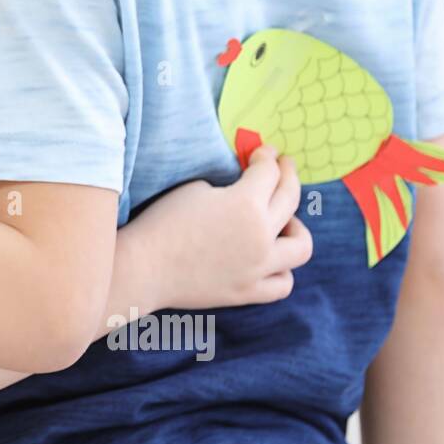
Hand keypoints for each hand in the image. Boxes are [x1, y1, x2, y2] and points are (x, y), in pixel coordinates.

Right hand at [122, 146, 312, 311]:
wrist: (142, 268)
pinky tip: (270, 258)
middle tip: (283, 167)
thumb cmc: (161, 223)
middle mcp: (260, 235)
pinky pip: (283, 283)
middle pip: (290, 198)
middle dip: (288, 175)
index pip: (268, 171)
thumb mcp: (194, 189)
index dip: (266, 156)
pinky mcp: (248, 291)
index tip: (263, 152)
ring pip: (301, 246)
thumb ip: (227, 186)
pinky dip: (282, 269)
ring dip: (296, 228)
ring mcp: (258, 267)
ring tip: (283, 222)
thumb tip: (242, 186)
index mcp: (246, 203)